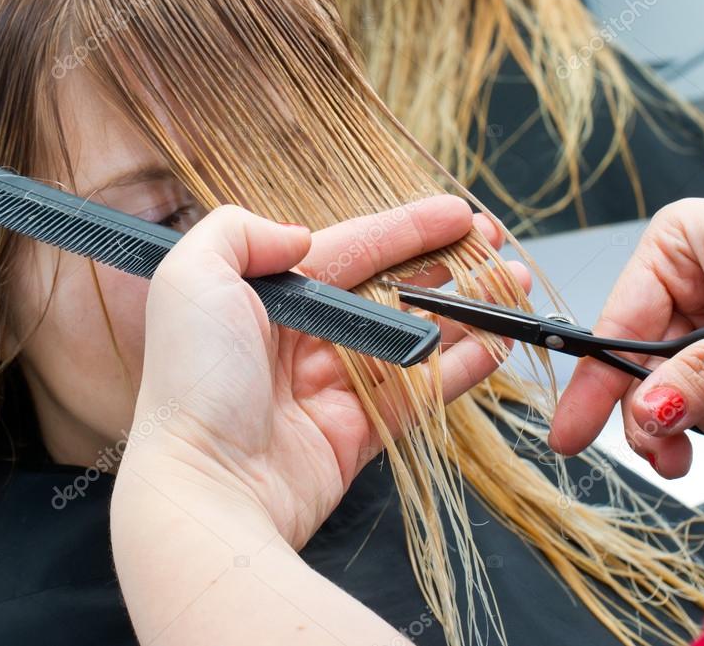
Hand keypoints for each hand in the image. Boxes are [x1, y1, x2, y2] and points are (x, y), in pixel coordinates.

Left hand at [122, 196, 529, 546]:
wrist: (204, 489)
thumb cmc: (194, 380)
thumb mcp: (191, 277)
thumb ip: (239, 233)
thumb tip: (298, 234)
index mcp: (264, 300)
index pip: (347, 251)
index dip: (404, 230)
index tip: (457, 214)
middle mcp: (297, 342)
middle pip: (385, 293)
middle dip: (442, 266)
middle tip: (493, 245)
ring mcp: (328, 391)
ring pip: (409, 342)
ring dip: (464, 313)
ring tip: (512, 287)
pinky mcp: (353, 438)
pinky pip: (416, 395)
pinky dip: (458, 370)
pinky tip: (495, 346)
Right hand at [549, 198, 703, 476]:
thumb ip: (700, 374)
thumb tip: (645, 417)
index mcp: (674, 250)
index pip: (616, 327)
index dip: (593, 387)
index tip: (569, 437)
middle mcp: (687, 283)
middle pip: (651, 371)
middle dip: (679, 412)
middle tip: (675, 459)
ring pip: (691, 393)